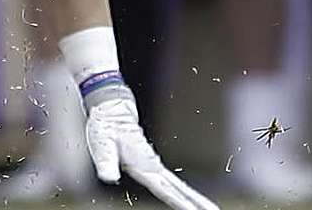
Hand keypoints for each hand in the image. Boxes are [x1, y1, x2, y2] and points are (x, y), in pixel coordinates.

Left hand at [84, 93, 218, 208]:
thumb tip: (108, 178)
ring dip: (195, 198)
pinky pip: (172, 182)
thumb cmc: (105, 128)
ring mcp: (154, 165)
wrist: (112, 111)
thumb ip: (106, 163)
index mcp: (144, 166)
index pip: (166, 190)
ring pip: (179, 186)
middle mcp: (153, 166)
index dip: (181, 203)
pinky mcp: (152, 164)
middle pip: (180, 189)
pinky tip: (187, 199)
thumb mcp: (102, 146)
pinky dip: (183, 192)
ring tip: (210, 209)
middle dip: (197, 202)